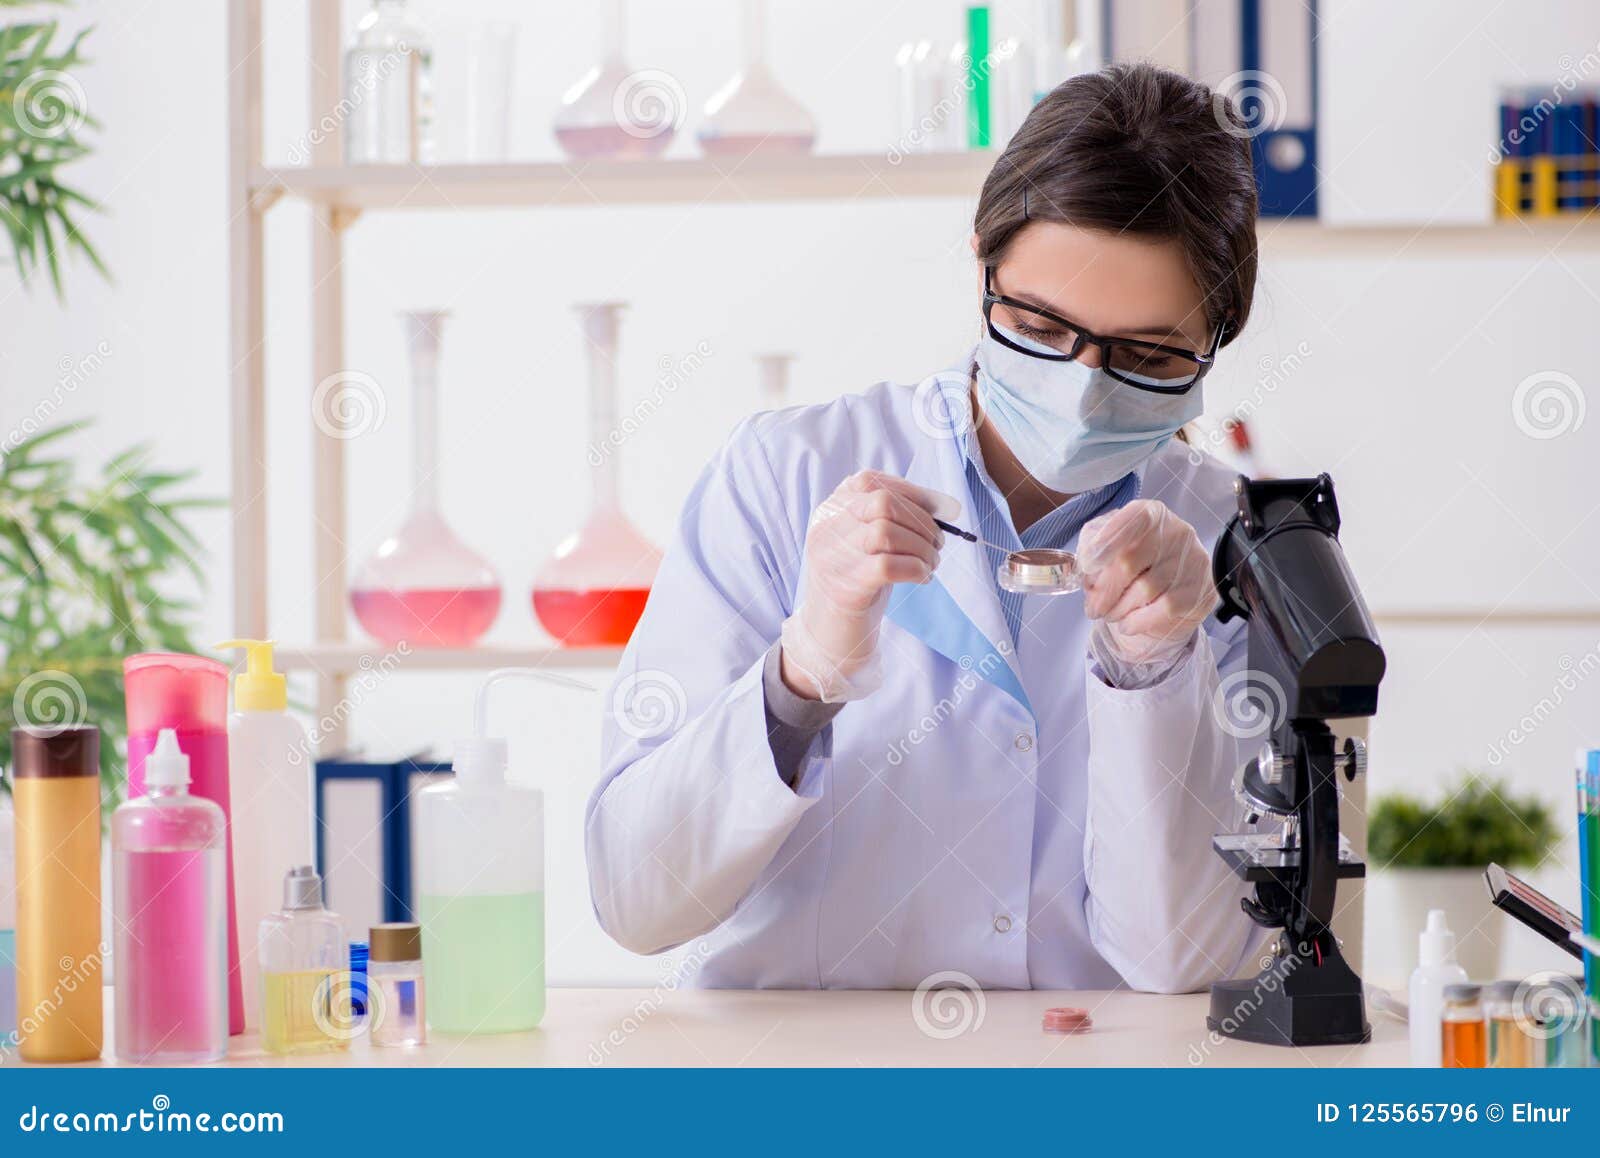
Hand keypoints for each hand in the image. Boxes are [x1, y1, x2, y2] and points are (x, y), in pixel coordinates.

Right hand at [780, 470, 956, 701]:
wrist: (828, 633)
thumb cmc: (855, 581)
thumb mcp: (864, 542)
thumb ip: (890, 519)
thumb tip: (941, 506)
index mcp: (830, 511)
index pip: (869, 481)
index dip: (910, 492)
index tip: (935, 511)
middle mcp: (827, 528)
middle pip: (882, 503)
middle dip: (921, 520)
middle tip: (936, 542)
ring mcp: (834, 557)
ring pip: (887, 532)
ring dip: (922, 547)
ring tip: (931, 563)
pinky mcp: (847, 586)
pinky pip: (888, 565)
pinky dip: (916, 568)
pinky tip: (922, 577)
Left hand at [1078, 500, 1216, 680]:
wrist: (1172, 588)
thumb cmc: (1135, 563)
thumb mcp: (1110, 545)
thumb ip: (1093, 548)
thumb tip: (1086, 566)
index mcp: (1152, 514)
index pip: (1133, 519)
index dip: (1107, 541)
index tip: (1089, 564)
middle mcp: (1177, 533)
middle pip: (1129, 562)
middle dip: (1104, 591)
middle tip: (1093, 608)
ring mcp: (1192, 561)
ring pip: (1145, 590)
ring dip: (1118, 609)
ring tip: (1109, 615)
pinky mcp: (1201, 590)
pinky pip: (1164, 609)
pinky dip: (1138, 621)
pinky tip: (1127, 624)